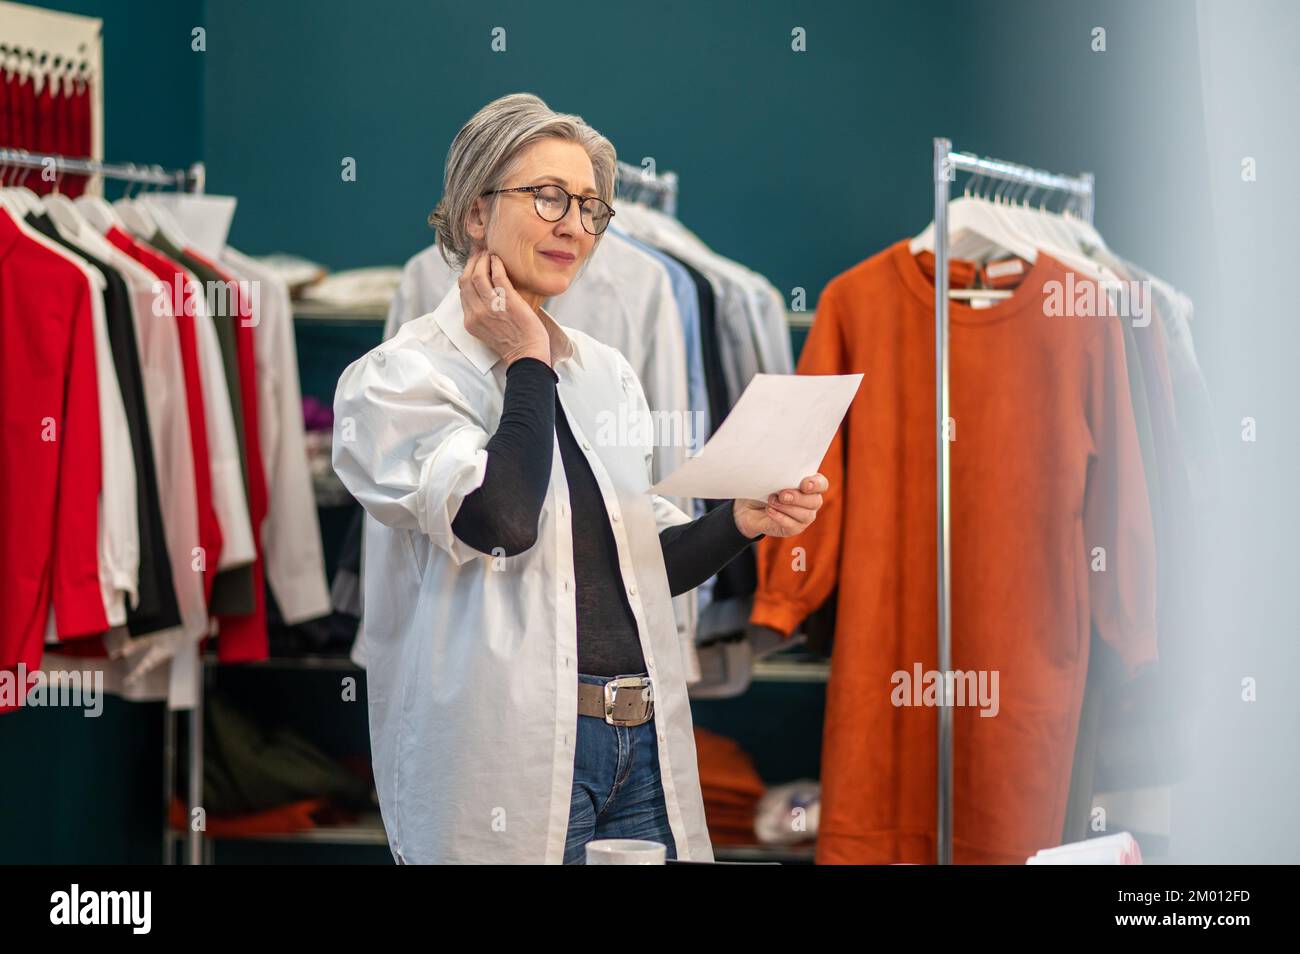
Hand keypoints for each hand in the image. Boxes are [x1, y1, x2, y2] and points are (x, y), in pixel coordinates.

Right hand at [458, 249, 550, 365]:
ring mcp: (490, 307)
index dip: (467, 273)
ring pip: (478, 275)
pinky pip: (497, 276)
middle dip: (472, 263)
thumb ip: (482, 314)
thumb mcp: (488, 330)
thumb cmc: (513, 344)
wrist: (527, 355)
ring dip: (483, 260)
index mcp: (470, 321)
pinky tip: (499, 260)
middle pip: (466, 279)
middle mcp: (476, 312)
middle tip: (480, 253)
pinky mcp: (507, 301)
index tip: (473, 264)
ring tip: (490, 254)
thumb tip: (484, 294)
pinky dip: (496, 264)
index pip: (462, 290)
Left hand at [732, 474, 828, 538]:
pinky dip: (780, 517)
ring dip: (787, 508)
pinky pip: (792, 525)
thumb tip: (777, 474)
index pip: (822, 484)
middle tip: (782, 495)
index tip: (804, 484)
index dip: (816, 484)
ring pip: (805, 515)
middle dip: (798, 498)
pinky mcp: (795, 528)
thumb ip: (780, 476)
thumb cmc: (765, 488)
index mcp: (810, 485)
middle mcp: (811, 501)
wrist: (751, 507)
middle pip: (815, 501)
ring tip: (772, 502)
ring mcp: (805, 517)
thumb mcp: (771, 479)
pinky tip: (770, 511)